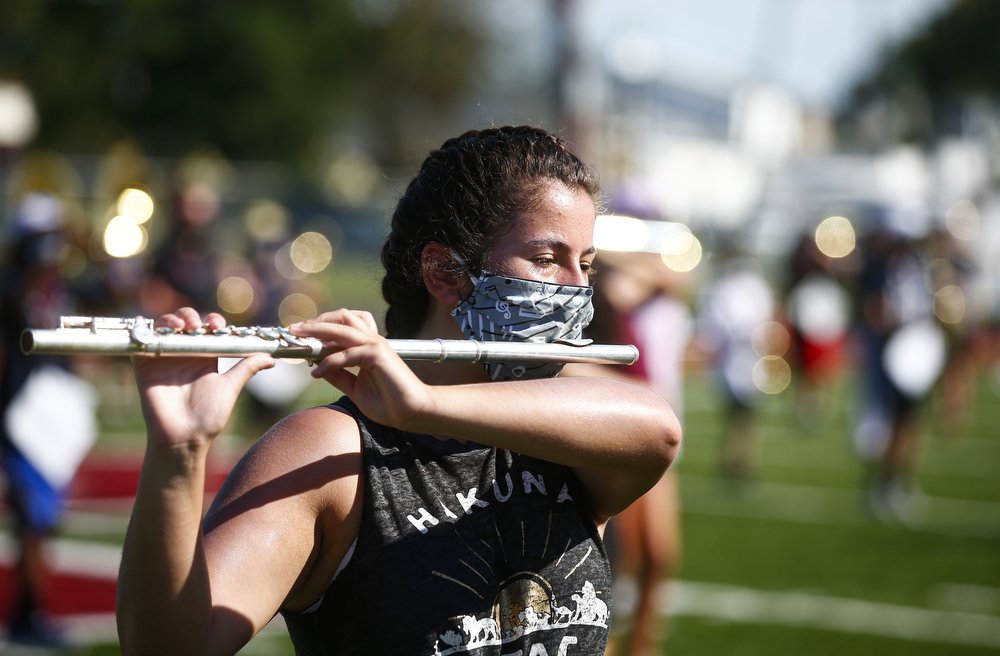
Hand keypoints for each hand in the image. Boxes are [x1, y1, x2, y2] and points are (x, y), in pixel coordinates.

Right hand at [133, 308, 273, 452]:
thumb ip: (247, 368)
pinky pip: (139, 342)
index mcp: (205, 356)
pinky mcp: (144, 366)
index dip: (214, 322)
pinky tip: (144, 321)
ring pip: (164, 327)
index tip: (219, 328)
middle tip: (196, 326)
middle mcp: (184, 354)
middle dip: (190, 316)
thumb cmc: (209, 415)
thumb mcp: (231, 387)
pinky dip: (140, 328)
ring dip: (170, 319)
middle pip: (185, 322)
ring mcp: (164, 358)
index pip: (208, 328)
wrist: (184, 437)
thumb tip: (271, 357)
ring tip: (180, 326)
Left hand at [290, 309, 431, 429]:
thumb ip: (338, 376)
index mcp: (367, 346)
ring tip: (298, 337)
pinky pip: (347, 354)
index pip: (340, 326)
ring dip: (317, 330)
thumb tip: (316, 367)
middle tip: (292, 329)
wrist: (411, 412)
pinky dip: (329, 361)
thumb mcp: (354, 388)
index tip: (298, 337)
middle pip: (340, 318)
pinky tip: (317, 372)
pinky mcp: (378, 355)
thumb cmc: (388, 402)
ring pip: (342, 328)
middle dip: (314, 322)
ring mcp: (376, 345)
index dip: (318, 328)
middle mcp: (371, 340)